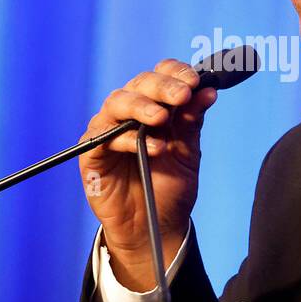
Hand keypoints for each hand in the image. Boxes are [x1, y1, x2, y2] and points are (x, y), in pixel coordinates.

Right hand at [78, 59, 217, 290]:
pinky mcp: (92, 153)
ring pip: (118, 102)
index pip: (161, 76)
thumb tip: (208, 92)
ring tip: (162, 119)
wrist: (154, 228)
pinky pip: (103, 136)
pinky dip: (127, 138)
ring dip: (142, 107)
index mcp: (155, 106)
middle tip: (182, 94)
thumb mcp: (187, 153)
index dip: (176, 73)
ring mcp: (109, 130)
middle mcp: (130, 113)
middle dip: (162, 86)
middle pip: (140, 84)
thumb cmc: (169, 188)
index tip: (196, 80)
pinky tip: (151, 148)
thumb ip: (192, 123)